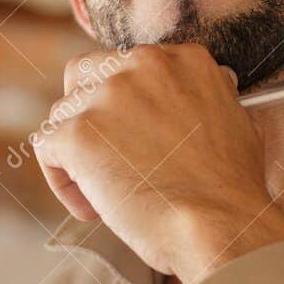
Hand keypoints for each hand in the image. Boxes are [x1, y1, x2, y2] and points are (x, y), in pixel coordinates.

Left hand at [33, 43, 283, 283]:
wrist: (220, 224)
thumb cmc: (232, 189)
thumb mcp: (236, 119)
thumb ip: (211, 95)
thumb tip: (214, 86)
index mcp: (182, 58)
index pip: (128, 65)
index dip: (124, 105)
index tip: (136, 140)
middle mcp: (142, 65)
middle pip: (83, 74)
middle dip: (86, 114)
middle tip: (104, 156)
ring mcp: (106, 96)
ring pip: (62, 115)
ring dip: (76, 154)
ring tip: (105, 196)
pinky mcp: (77, 132)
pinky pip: (47, 148)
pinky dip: (63, 182)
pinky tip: (92, 210)